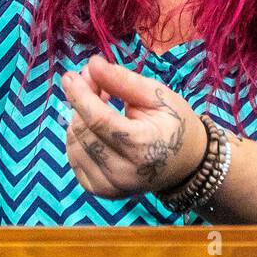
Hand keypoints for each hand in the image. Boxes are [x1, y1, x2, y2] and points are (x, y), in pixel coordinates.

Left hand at [62, 54, 207, 197]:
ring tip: (100, 106)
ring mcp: (110, 186)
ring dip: (79, 119)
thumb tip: (91, 64)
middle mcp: (123, 172)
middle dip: (81, 103)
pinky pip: (74, 159)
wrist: (186, 164)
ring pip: (73, 144)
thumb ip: (123, 80)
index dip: (80, 96)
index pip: (98, 120)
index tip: (70, 76)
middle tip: (94, 83)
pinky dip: (78, 140)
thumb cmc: (175, 123)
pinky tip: (95, 130)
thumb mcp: (157, 95)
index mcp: (141, 146)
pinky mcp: (101, 191)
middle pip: (82, 131)